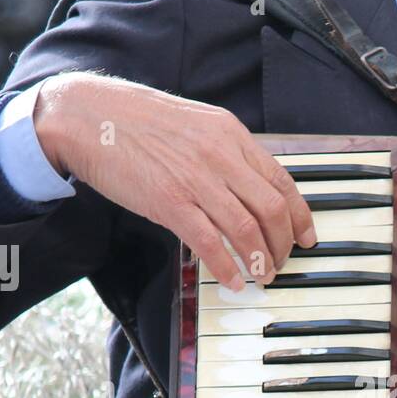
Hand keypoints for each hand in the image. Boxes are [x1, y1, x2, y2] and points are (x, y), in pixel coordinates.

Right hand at [34, 72, 314, 289]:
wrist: (89, 116)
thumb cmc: (137, 122)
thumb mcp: (196, 125)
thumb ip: (225, 153)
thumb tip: (248, 187)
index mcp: (231, 135)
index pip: (282, 180)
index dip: (300, 216)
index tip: (307, 238)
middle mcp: (221, 155)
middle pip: (272, 209)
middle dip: (284, 244)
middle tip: (282, 262)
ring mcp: (196, 180)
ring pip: (248, 229)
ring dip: (261, 261)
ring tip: (263, 276)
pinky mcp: (170, 202)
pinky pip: (211, 243)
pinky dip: (228, 267)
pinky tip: (234, 281)